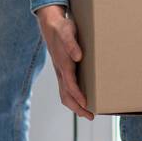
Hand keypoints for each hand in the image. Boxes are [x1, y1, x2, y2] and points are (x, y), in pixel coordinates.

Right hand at [35, 4, 94, 119]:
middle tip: (90, 116)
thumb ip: (71, 43)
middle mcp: (60, 71)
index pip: (69, 84)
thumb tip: (78, 56)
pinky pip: (66, 88)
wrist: (50, 24)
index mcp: (63, 64)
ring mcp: (60, 72)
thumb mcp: (67, 31)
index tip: (86, 105)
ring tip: (88, 113)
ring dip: (76, 105)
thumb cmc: (62, 28)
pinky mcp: (62, 71)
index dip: (77, 95)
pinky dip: (74, 97)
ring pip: (65, 94)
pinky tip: (83, 100)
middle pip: (66, 94)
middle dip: (77, 107)